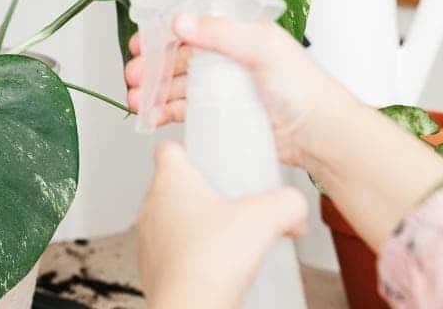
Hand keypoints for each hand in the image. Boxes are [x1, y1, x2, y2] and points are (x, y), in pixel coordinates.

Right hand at [124, 14, 363, 166]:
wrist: (320, 134)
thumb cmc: (304, 87)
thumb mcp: (262, 48)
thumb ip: (220, 33)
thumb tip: (181, 22)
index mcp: (238, 32)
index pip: (192, 25)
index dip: (162, 33)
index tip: (140, 43)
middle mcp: (229, 56)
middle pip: (178, 56)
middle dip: (151, 66)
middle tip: (133, 76)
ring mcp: (223, 86)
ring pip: (177, 84)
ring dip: (153, 91)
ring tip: (136, 100)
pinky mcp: (221, 113)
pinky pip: (184, 109)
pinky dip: (164, 112)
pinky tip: (151, 116)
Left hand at [138, 141, 307, 308]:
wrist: (191, 307)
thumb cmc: (212, 258)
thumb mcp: (267, 216)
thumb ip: (288, 203)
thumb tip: (295, 207)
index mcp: (170, 181)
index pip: (167, 149)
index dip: (187, 149)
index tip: (204, 155)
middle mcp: (151, 206)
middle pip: (171, 187)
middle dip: (201, 193)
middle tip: (229, 202)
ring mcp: (147, 239)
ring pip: (170, 221)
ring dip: (195, 226)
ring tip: (226, 238)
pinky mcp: (151, 268)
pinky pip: (171, 252)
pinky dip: (191, 255)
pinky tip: (217, 265)